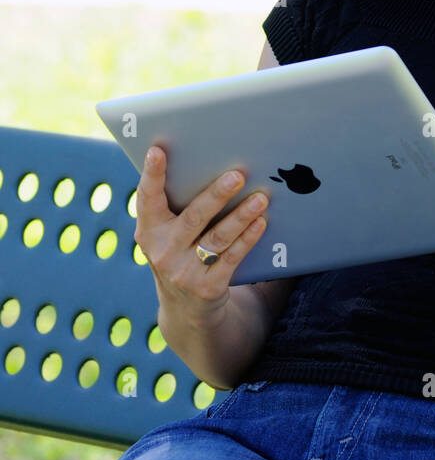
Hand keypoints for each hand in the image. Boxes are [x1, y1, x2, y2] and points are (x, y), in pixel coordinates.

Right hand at [135, 140, 269, 325]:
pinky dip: (248, 238)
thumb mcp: (168, 233)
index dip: (151, 175)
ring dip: (241, 216)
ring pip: (218, 238)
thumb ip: (177, 205)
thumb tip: (209, 162)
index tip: (157, 150)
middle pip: (193, 217)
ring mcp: (184, 272)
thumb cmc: (180, 251)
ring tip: (261, 197)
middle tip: (238, 175)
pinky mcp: (207, 287)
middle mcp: (163, 251)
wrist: (185, 308)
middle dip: (216, 195)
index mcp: (149, 230)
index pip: (147, 198)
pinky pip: (232, 257)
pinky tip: (261, 222)